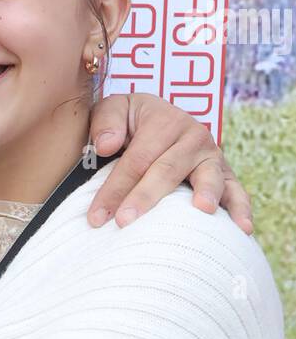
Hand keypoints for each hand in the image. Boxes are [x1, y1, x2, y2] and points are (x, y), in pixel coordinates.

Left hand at [86, 93, 252, 232]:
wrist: (161, 121)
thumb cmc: (131, 122)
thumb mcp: (115, 110)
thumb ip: (106, 122)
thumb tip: (106, 145)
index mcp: (164, 120)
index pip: (136, 159)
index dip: (115, 187)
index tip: (96, 217)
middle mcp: (193, 136)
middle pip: (167, 170)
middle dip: (144, 197)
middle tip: (125, 222)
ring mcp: (212, 157)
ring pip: (208, 177)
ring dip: (206, 193)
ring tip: (202, 210)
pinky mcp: (226, 175)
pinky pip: (236, 191)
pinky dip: (241, 208)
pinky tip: (242, 228)